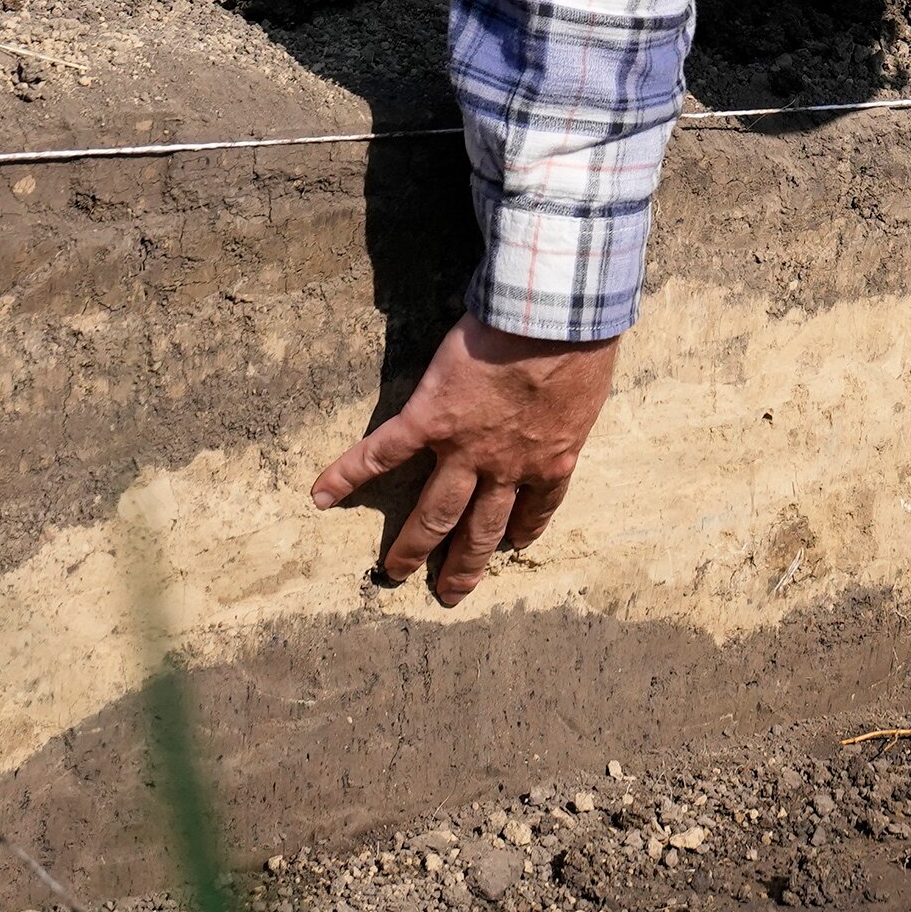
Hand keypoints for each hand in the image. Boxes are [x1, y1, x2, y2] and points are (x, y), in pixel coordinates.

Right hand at [310, 319, 621, 603]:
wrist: (553, 318)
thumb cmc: (580, 341)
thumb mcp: (588, 390)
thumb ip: (569, 410)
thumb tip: (567, 400)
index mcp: (552, 459)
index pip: (536, 510)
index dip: (521, 531)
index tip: (511, 544)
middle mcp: (507, 468)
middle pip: (481, 529)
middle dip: (464, 564)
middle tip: (450, 594)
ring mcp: (465, 448)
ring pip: (436, 512)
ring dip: (414, 546)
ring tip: (395, 572)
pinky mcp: (429, 420)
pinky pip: (383, 453)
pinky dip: (350, 474)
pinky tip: (322, 496)